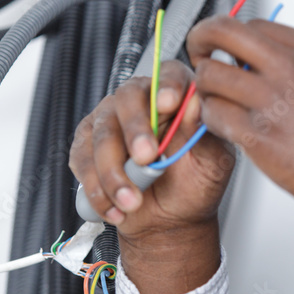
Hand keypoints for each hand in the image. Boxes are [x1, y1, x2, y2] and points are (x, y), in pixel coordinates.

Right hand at [69, 61, 234, 293]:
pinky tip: (115, 206)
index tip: (170, 104)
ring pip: (102, 133)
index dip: (167, 85)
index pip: (169, 74)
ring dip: (114, 171)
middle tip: (146, 158)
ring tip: (132, 201)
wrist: (170, 219)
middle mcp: (141, 101)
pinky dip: (97, 187)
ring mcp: (111, 119)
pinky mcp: (87, 144)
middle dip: (135, 129)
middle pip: (128, 97)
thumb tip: (195, 103)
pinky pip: (83, 158)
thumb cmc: (194, 183)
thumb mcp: (211, 162)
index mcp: (177, 94)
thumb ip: (202, 132)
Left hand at [186, 16, 293, 229]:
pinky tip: (222, 125)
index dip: (233, 38)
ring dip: (204, 87)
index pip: (252, 25)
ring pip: (209, 75)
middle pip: (222, 32)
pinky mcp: (258, 135)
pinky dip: (209, 118)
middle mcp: (288, 67)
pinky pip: (213, 115)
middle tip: (197, 53)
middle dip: (201, 39)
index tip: (227, 49)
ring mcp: (271, 100)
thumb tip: (285, 53)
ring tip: (212, 99)